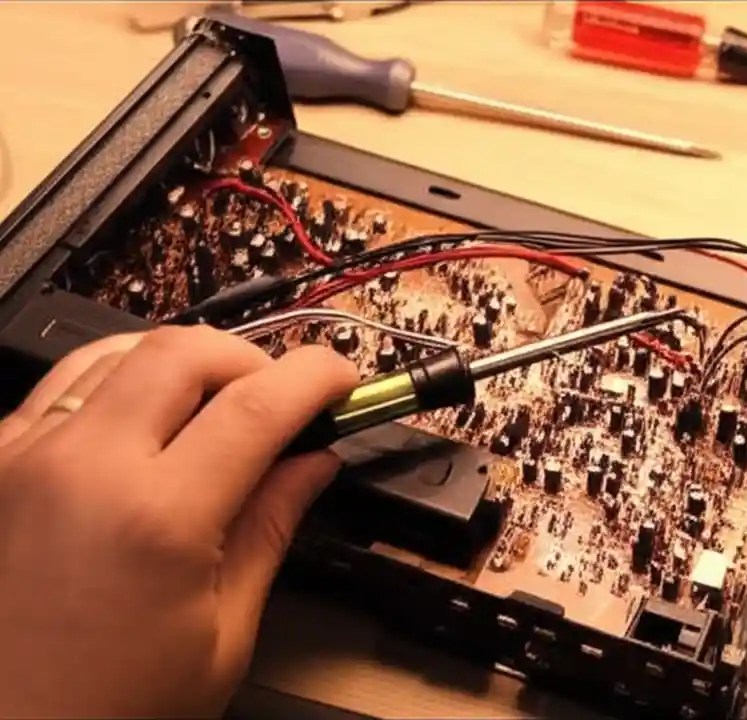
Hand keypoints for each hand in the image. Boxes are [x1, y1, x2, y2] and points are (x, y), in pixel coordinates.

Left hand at [0, 327, 357, 717]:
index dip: (316, 377)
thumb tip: (312, 464)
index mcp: (156, 520)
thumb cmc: (104, 710)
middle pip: (184, 351)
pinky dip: (119, 387)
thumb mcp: (221, 634)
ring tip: (214, 411)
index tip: (343, 380)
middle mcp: (82, 470)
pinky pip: (63, 387)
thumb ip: (269, 529)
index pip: (258, 404)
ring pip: (118, 351)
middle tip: (281, 401)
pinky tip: (144, 428)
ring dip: (183, 366)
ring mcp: (24, 459)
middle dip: (251, 360)